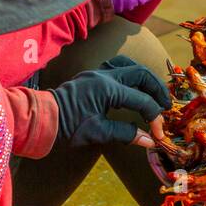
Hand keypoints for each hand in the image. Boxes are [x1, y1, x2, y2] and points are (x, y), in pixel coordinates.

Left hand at [51, 56, 171, 148]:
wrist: (40, 120)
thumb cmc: (66, 128)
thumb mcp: (97, 133)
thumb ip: (126, 134)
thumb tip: (149, 141)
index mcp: (107, 89)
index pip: (141, 100)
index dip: (154, 116)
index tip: (157, 132)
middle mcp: (104, 75)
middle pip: (141, 74)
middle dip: (156, 89)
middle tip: (164, 106)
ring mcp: (97, 73)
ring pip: (128, 65)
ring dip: (144, 78)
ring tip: (152, 93)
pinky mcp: (91, 76)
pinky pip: (116, 67)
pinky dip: (128, 75)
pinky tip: (131, 87)